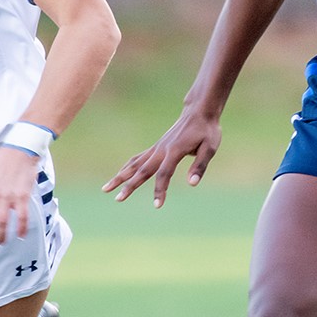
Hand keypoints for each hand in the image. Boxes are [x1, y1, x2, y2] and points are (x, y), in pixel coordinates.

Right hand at [102, 110, 222, 206]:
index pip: (164, 174)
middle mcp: (161, 150)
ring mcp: (157, 148)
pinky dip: (127, 168)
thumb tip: (192, 183)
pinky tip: (120, 175)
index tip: (157, 205)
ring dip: (120, 177)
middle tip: (117, 199)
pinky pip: (138, 159)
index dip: (160, 190)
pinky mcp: (156, 147)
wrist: (199, 111)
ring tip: (106, 189)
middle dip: (129, 186)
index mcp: (174, 151)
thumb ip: (200, 165)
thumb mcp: (210, 147)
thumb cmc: (207, 130)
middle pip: (142, 171)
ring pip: (134, 164)